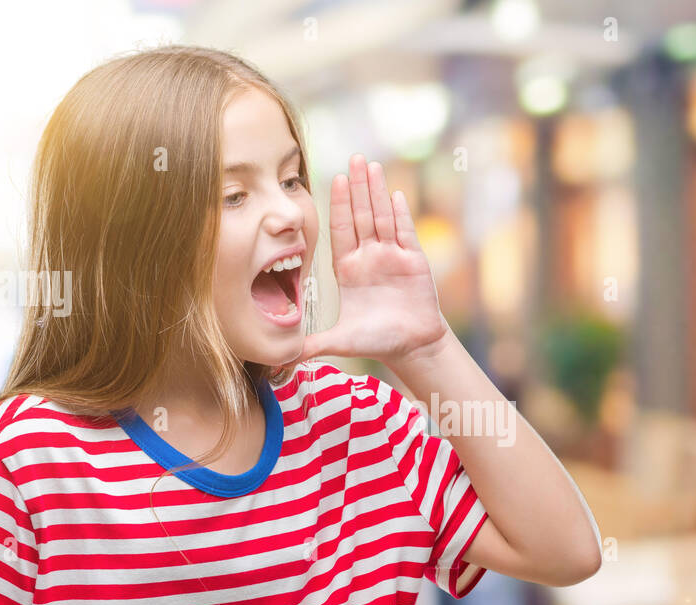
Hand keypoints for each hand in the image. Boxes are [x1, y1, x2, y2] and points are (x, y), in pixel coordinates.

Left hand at [298, 154, 449, 366]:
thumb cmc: (378, 340)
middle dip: (357, 187)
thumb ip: (313, 344)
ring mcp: (392, 257)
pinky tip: (396, 194)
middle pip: (362, 215)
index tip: (333, 179)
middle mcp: (370, 257)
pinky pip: (405, 233)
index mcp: (350, 269)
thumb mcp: (340, 341)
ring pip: (382, 217)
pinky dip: (401, 214)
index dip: (338, 205)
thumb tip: (282, 356)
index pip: (341, 230)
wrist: (412, 347)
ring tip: (371, 165)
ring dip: (376, 191)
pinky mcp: (413, 262)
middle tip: (353, 158)